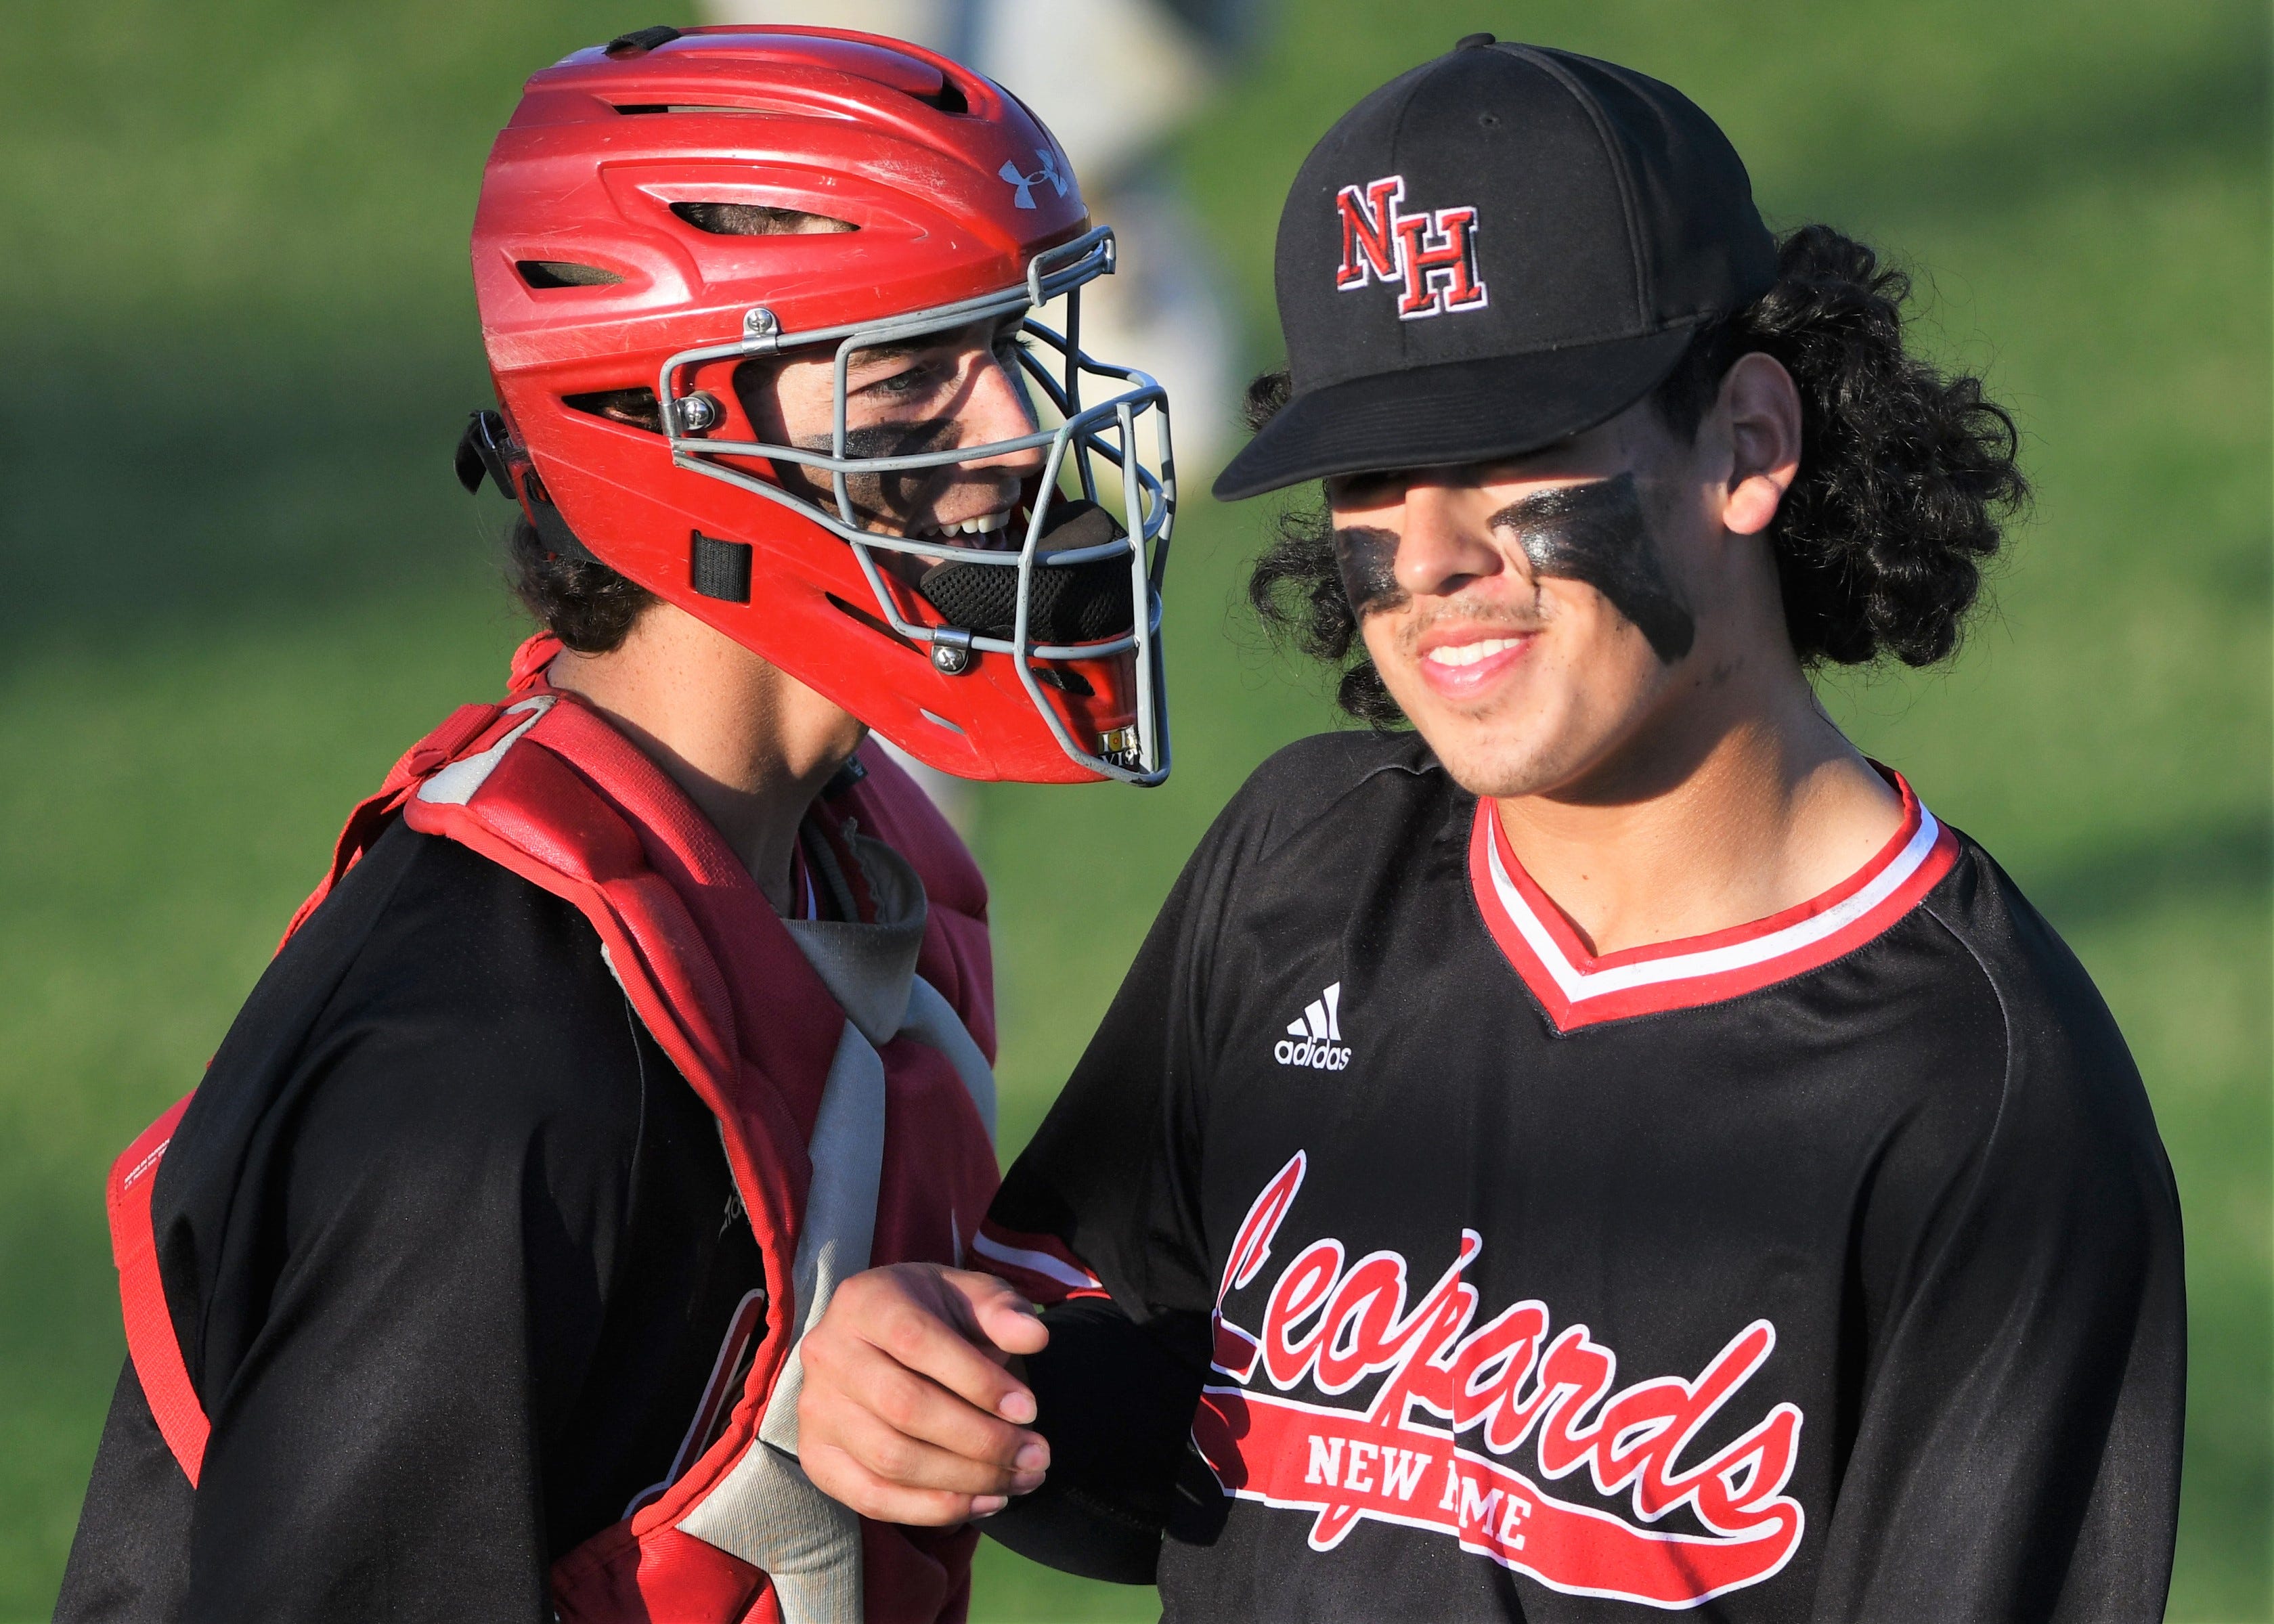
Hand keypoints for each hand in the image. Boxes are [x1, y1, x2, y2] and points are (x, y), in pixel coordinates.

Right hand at [797, 1263, 1052, 1524]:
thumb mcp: (973, 1296)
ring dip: (966, 1480)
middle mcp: (828, 1353)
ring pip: (891, 1459)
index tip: (1030, 1409)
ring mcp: (816, 1410)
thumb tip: (1035, 1337)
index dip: (976, 1380)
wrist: (888, 1340)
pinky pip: (872, 1498)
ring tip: (1021, 1480)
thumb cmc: (939, 1316)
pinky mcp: (817, 1457)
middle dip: (981, 1440)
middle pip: (904, 1408)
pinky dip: (932, 1510)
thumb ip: (1004, 1312)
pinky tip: (984, 1502)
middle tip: (1037, 1455)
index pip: (916, 1342)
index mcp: (865, 1301)